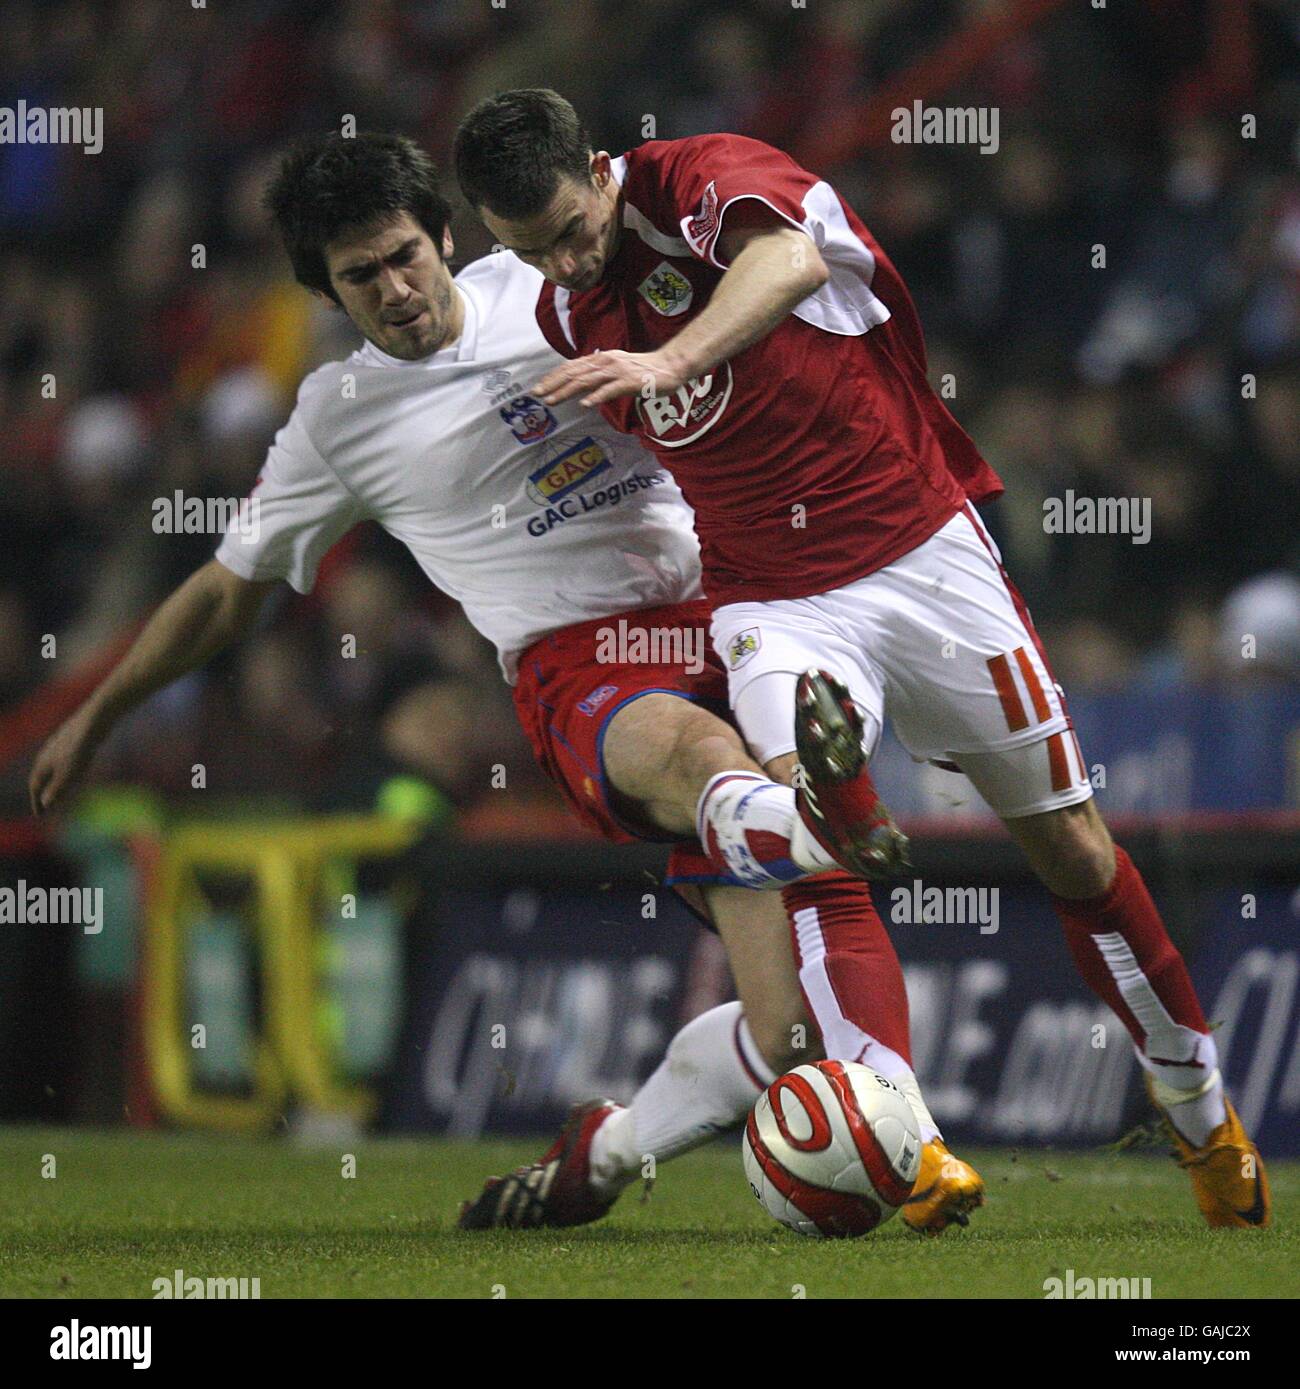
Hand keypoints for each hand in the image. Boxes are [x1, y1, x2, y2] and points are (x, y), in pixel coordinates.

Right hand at [29, 704, 102, 815]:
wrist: (94, 721)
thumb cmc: (79, 749)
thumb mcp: (68, 773)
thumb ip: (56, 789)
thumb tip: (45, 804)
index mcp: (42, 763)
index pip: (35, 787)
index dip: (37, 802)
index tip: (40, 815)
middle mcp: (47, 754)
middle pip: (42, 778)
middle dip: (45, 793)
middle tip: (48, 807)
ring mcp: (59, 746)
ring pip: (53, 767)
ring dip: (55, 782)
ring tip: (61, 793)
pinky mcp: (73, 740)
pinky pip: (65, 759)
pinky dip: (66, 771)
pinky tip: (77, 772)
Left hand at [534, 349, 690, 407]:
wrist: (670, 367)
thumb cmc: (643, 371)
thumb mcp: (616, 370)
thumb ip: (599, 376)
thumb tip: (580, 387)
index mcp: (601, 359)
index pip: (572, 367)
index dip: (553, 377)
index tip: (538, 388)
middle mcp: (606, 362)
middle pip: (574, 373)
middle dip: (553, 384)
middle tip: (536, 395)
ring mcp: (617, 371)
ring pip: (587, 381)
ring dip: (567, 391)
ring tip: (551, 400)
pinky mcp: (630, 381)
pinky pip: (610, 390)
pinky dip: (596, 396)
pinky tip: (584, 404)